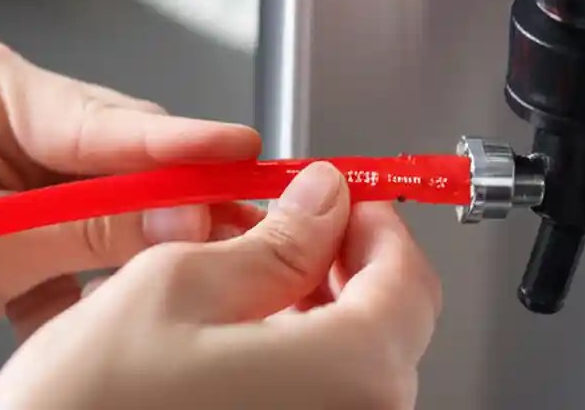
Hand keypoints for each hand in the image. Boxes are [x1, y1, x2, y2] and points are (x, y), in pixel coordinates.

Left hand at [0, 40, 261, 378]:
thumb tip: (188, 213)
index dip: (186, 146)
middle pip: (119, 157)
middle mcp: (7, 110)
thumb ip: (88, 227)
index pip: (113, 119)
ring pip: (101, 203)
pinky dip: (74, 279)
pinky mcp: (4, 210)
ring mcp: (7, 161)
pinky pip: (70, 237)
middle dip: (167, 203)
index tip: (252, 160)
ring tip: (160, 283)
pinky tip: (64, 313)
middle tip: (233, 238)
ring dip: (119, 249)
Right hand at [0, 163, 442, 409]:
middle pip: (385, 324)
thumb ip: (272, 239)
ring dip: (302, 310)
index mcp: (350, 374)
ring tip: (226, 282)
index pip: (409, 277)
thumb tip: (323, 200)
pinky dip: (282, 362)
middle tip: (269, 228)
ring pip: (346, 365)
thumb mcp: (175, 285)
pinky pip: (311, 402)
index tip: (328, 195)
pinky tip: (219, 343)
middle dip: (332, 262)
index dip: (370, 220)